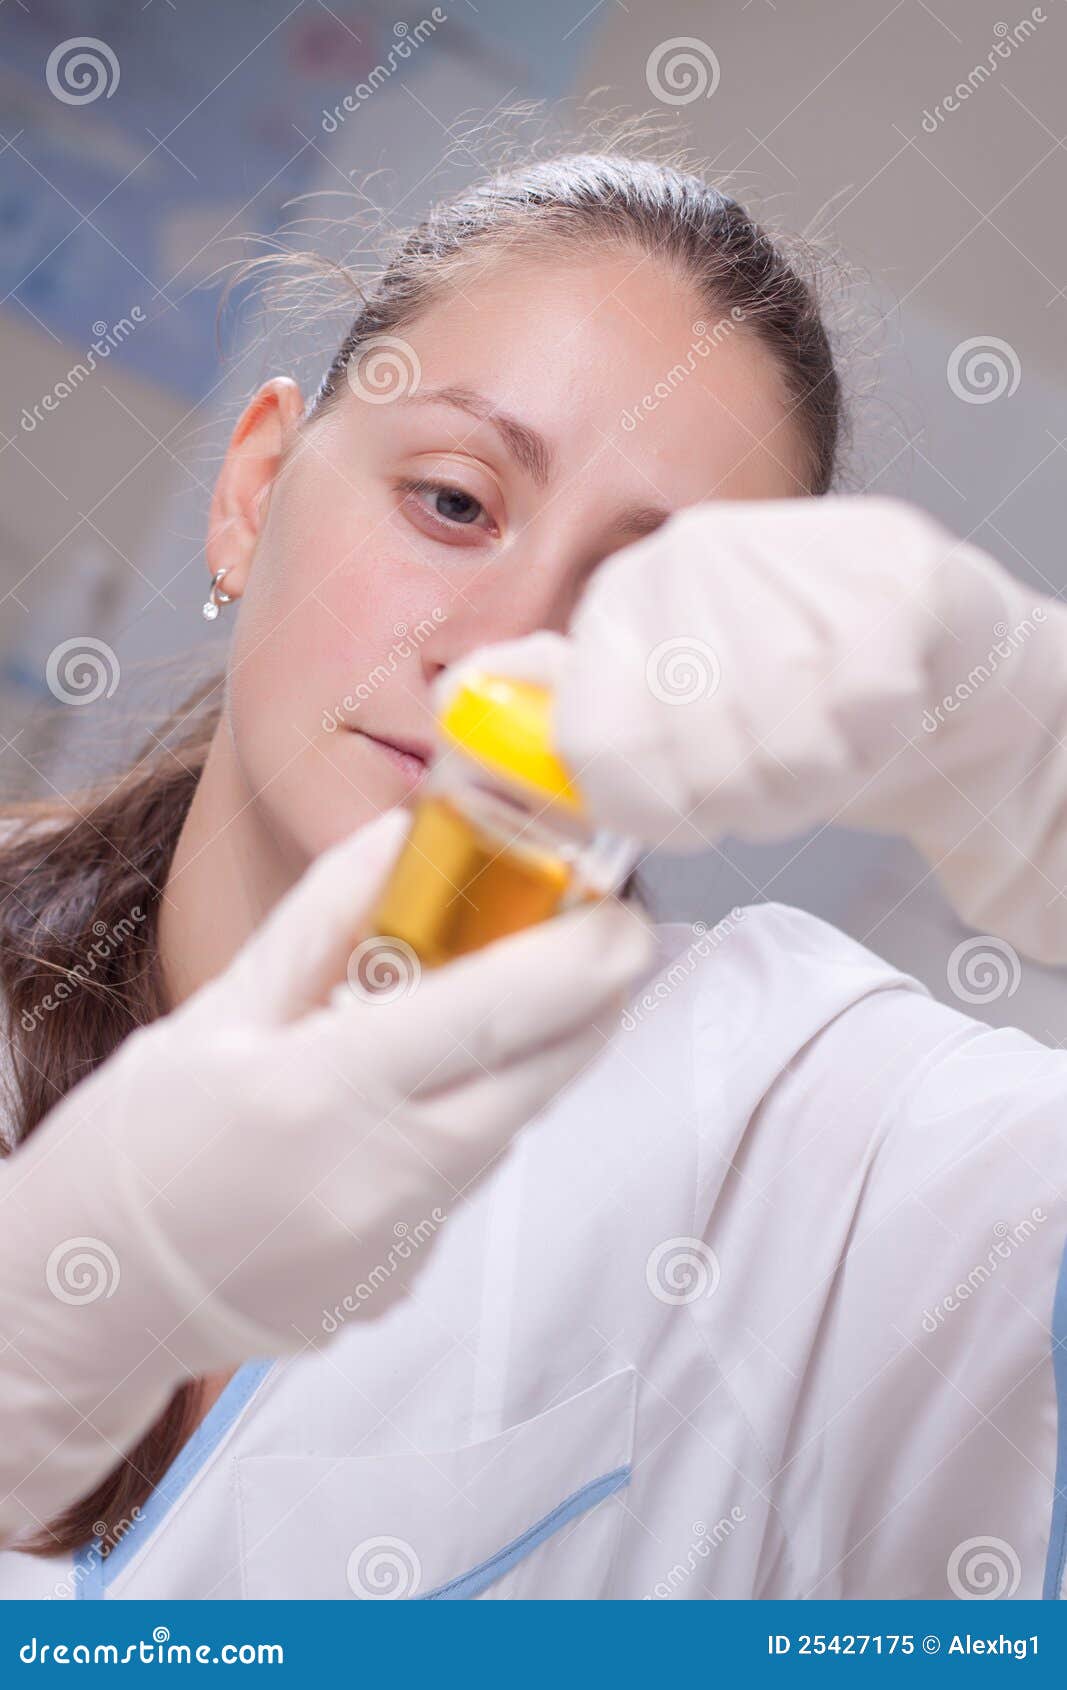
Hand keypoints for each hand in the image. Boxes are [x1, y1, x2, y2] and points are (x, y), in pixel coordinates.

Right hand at [0, 808, 654, 1534]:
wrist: (90, 1304)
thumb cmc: (133, 1152)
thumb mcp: (215, 1015)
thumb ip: (321, 922)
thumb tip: (398, 836)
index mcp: (324, 1092)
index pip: (497, 1012)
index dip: (584, 959)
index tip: (623, 913)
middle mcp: (379, 1178)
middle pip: (537, 1079)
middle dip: (589, 1007)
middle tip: (601, 947)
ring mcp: (396, 1247)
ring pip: (504, 1132)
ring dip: (517, 1067)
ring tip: (479, 1015)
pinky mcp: (398, 1285)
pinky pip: (458, 1189)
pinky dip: (455, 1134)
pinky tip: (398, 1114)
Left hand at [440, 495, 1066, 960]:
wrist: (929, 648)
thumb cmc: (785, 693)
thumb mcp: (667, 699)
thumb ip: (574, 710)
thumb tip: (456, 705)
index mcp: (623, 594)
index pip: (598, 745)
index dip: (648, 809)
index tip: (686, 810)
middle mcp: (690, 559)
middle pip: (697, 763)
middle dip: (742, 801)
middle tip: (770, 776)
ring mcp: (785, 558)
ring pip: (783, 748)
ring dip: (808, 778)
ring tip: (819, 741)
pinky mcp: (890, 576)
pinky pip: (864, 716)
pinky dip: (874, 742)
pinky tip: (872, 712)